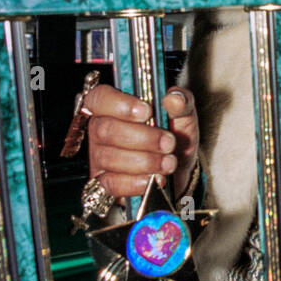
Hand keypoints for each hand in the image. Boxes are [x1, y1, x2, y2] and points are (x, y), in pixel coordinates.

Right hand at [85, 84, 198, 202]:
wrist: (179, 170)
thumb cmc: (173, 136)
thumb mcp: (183, 115)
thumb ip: (181, 102)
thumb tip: (174, 99)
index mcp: (112, 106)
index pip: (99, 97)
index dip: (119, 103)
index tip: (147, 111)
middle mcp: (100, 129)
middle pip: (106, 130)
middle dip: (142, 138)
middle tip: (169, 143)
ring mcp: (98, 157)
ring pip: (110, 158)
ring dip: (145, 161)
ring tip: (169, 162)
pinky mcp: (104, 182)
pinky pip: (112, 183)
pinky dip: (136, 182)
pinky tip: (154, 179)